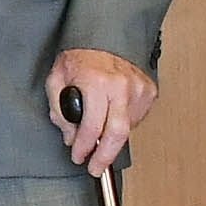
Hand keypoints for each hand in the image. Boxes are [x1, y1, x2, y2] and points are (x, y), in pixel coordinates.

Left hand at [48, 49, 156, 169]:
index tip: (78, 157)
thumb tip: (71, 138)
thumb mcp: (56, 81)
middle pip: (117, 134)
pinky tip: (111, 116)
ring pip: (128, 128)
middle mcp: (120, 86)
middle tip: (96, 168)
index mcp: (96, 82)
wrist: (102, 38)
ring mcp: (138, 88)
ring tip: (98, 132)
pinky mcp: (149, 91)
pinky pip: (136, 119)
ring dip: (111, 138)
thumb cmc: (78, 58)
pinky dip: (123, 124)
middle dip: (105, 156)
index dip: (83, 147)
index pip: (92, 127)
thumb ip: (59, 112)